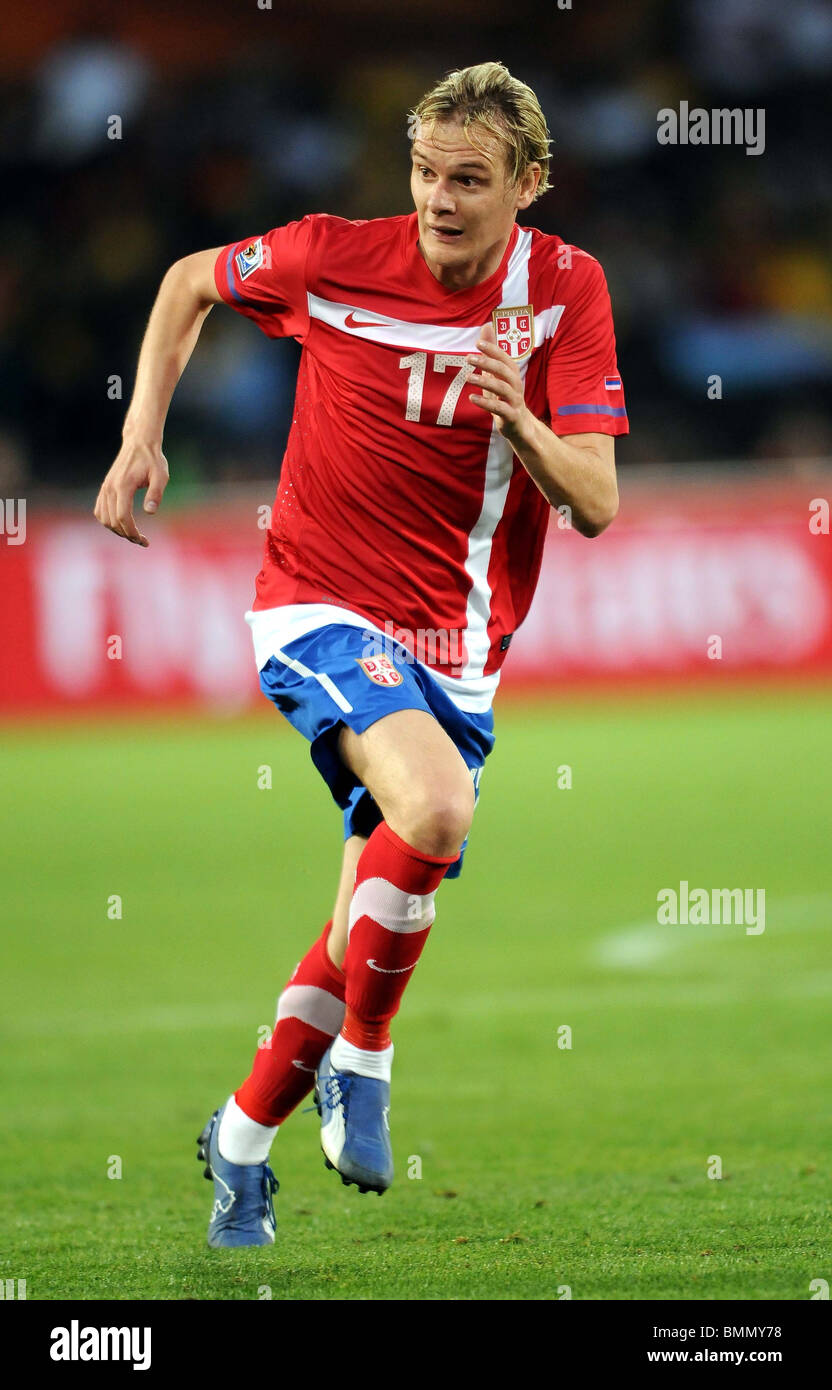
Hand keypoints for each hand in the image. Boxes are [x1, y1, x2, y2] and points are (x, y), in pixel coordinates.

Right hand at [93, 437, 168, 545]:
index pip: (122, 516)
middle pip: (113, 521)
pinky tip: (122, 525)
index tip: (144, 540)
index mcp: (123, 485)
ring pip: (104, 518)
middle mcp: (110, 488)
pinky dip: (108, 521)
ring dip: (117, 530)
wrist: (139, 443)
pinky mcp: (104, 488)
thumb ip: (155, 493)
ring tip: (133, 535)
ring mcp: (105, 488)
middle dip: (127, 535)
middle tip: (143, 541)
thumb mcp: (161, 475)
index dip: (132, 532)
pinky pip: (99, 511)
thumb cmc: (153, 460)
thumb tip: (150, 512)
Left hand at [467, 321, 532, 444]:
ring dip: (484, 382)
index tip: (478, 343)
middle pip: (504, 371)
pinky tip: (471, 398)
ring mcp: (515, 401)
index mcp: (513, 373)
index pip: (504, 358)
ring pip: (502, 388)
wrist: (519, 424)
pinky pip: (499, 408)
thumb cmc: (504, 396)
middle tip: (469, 358)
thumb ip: (491, 353)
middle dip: (487, 363)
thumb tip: (486, 326)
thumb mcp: (496, 374)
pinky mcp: (511, 416)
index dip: (493, 349)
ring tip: (467, 378)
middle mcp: (516, 385)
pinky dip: (485, 403)